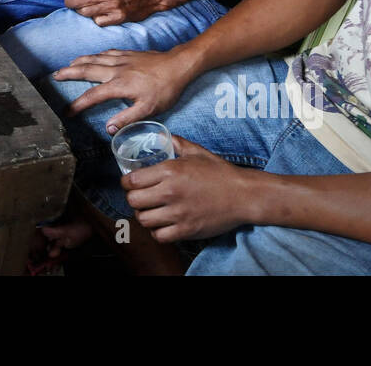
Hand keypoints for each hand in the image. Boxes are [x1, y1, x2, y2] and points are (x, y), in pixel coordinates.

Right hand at [54, 48, 192, 131]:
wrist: (179, 65)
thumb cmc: (165, 89)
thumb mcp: (148, 109)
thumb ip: (126, 118)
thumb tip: (108, 128)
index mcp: (119, 85)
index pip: (92, 96)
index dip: (77, 105)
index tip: (67, 112)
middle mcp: (116, 70)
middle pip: (87, 70)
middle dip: (69, 72)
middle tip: (56, 75)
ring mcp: (122, 59)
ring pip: (95, 58)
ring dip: (80, 61)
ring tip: (68, 64)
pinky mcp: (129, 53)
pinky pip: (107, 52)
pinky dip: (96, 55)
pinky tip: (94, 56)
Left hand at [60, 0, 170, 25]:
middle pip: (76, 1)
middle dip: (69, 3)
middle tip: (68, 4)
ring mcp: (111, 6)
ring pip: (84, 13)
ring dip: (81, 12)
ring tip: (82, 9)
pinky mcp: (118, 17)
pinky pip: (98, 22)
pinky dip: (96, 19)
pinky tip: (99, 15)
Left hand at [122, 136, 252, 242]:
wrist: (243, 195)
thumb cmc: (220, 172)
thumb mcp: (196, 151)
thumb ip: (175, 142)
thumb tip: (159, 135)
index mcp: (169, 171)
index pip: (131, 181)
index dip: (126, 183)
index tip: (130, 184)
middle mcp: (170, 192)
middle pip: (133, 201)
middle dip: (133, 199)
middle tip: (139, 197)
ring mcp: (178, 213)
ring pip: (144, 220)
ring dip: (144, 215)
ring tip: (150, 211)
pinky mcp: (186, 230)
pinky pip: (159, 236)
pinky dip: (157, 231)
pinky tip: (162, 224)